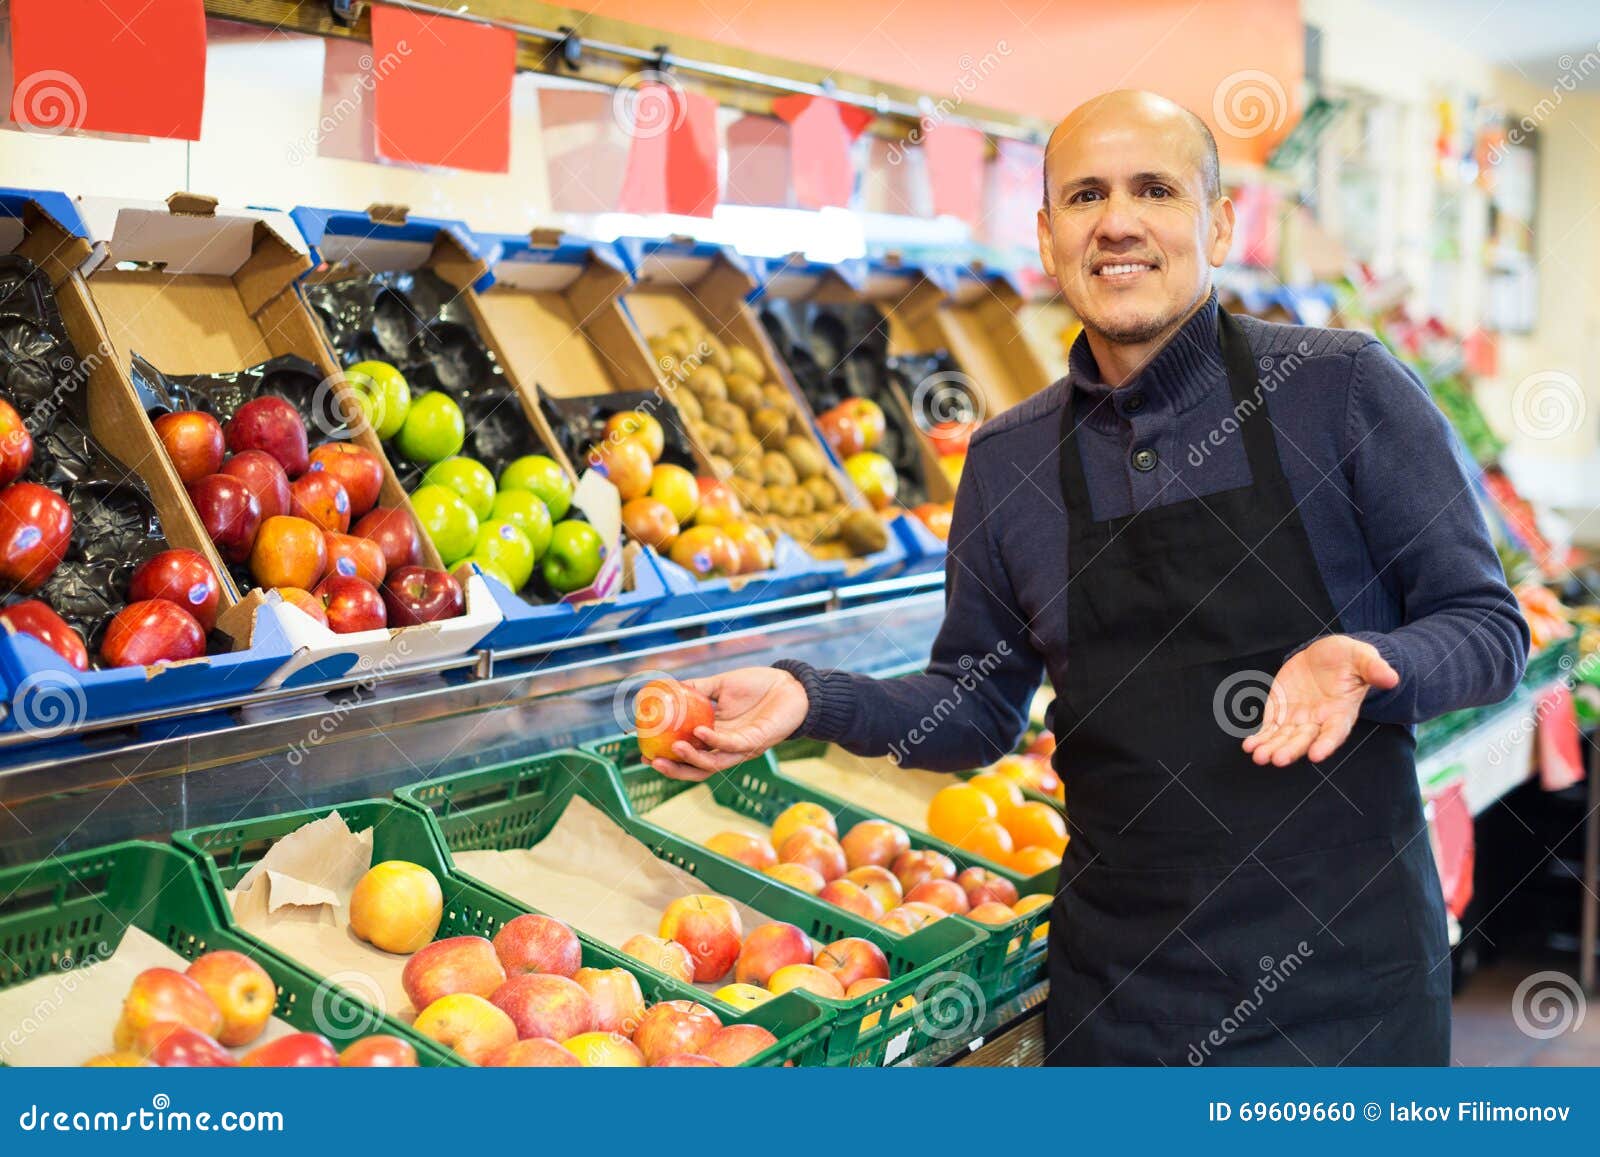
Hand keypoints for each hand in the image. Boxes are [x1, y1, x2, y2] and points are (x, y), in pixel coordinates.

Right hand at [650, 666, 809, 781]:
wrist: (791, 685)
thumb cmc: (759, 686)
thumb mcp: (722, 685)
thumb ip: (700, 688)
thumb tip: (672, 687)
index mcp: (716, 735)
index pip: (689, 754)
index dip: (668, 758)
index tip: (644, 754)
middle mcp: (727, 747)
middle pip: (698, 768)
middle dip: (675, 769)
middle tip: (653, 762)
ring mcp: (741, 747)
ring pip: (714, 763)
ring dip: (693, 759)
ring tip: (675, 749)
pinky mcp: (756, 742)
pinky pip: (732, 745)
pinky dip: (715, 740)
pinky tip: (700, 732)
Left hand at [1241, 636, 1399, 765]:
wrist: (1326, 655)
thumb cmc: (1349, 658)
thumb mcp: (1363, 657)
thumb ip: (1374, 669)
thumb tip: (1392, 678)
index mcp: (1341, 712)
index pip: (1335, 732)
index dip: (1326, 744)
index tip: (1316, 755)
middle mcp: (1319, 721)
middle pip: (1305, 740)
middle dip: (1291, 750)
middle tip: (1277, 759)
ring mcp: (1298, 719)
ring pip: (1284, 739)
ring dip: (1271, 748)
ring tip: (1259, 756)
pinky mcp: (1281, 712)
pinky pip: (1269, 729)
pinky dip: (1260, 738)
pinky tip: (1249, 747)